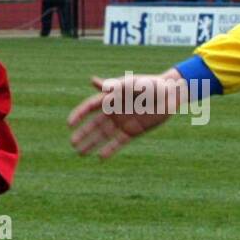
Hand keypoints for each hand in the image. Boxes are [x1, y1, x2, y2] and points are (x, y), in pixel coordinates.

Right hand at [68, 70, 182, 158]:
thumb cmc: (151, 84)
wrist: (170, 95)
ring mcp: (123, 122)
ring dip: (92, 144)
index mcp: (111, 97)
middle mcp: (114, 111)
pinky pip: (119, 142)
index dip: (79, 114)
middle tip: (72, 143)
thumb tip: (95, 82)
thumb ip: (116, 85)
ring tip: (80, 153)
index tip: (70, 123)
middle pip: (94, 124)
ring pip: (104, 135)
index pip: (90, 106)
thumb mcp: (133, 83)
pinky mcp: (133, 132)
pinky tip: (100, 157)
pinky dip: (110, 150)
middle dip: (83, 134)